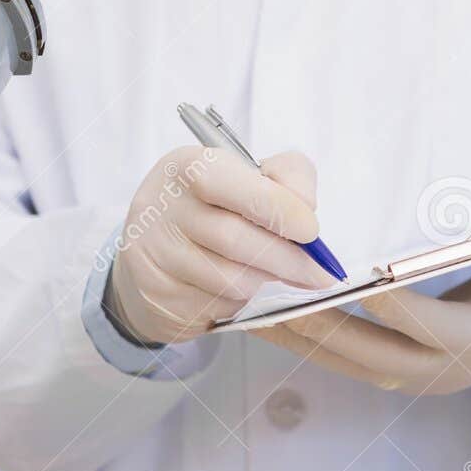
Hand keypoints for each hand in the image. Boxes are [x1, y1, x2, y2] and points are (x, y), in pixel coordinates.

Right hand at [106, 147, 335, 344]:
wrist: (152, 254)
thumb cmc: (210, 209)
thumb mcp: (244, 178)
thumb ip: (284, 178)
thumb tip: (307, 209)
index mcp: (187, 166)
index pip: (237, 186)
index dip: (281, 209)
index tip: (311, 231)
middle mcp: (162, 206)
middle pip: (235, 237)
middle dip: (287, 258)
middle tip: (318, 272)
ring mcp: (155, 252)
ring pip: (229, 278)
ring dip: (264, 280)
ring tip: (272, 272)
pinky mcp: (157, 293)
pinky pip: (215, 304)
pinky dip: (238, 299)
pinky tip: (234, 285)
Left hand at [252, 229, 470, 394]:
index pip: (429, 325)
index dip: (393, 302)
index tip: (355, 276)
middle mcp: (438, 371)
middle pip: (369, 348)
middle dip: (322, 321)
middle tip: (277, 289)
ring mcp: (408, 378)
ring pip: (341, 360)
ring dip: (294, 335)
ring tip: (247, 303)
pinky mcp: (387, 374)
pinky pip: (333, 361)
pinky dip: (297, 340)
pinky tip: (256, 317)